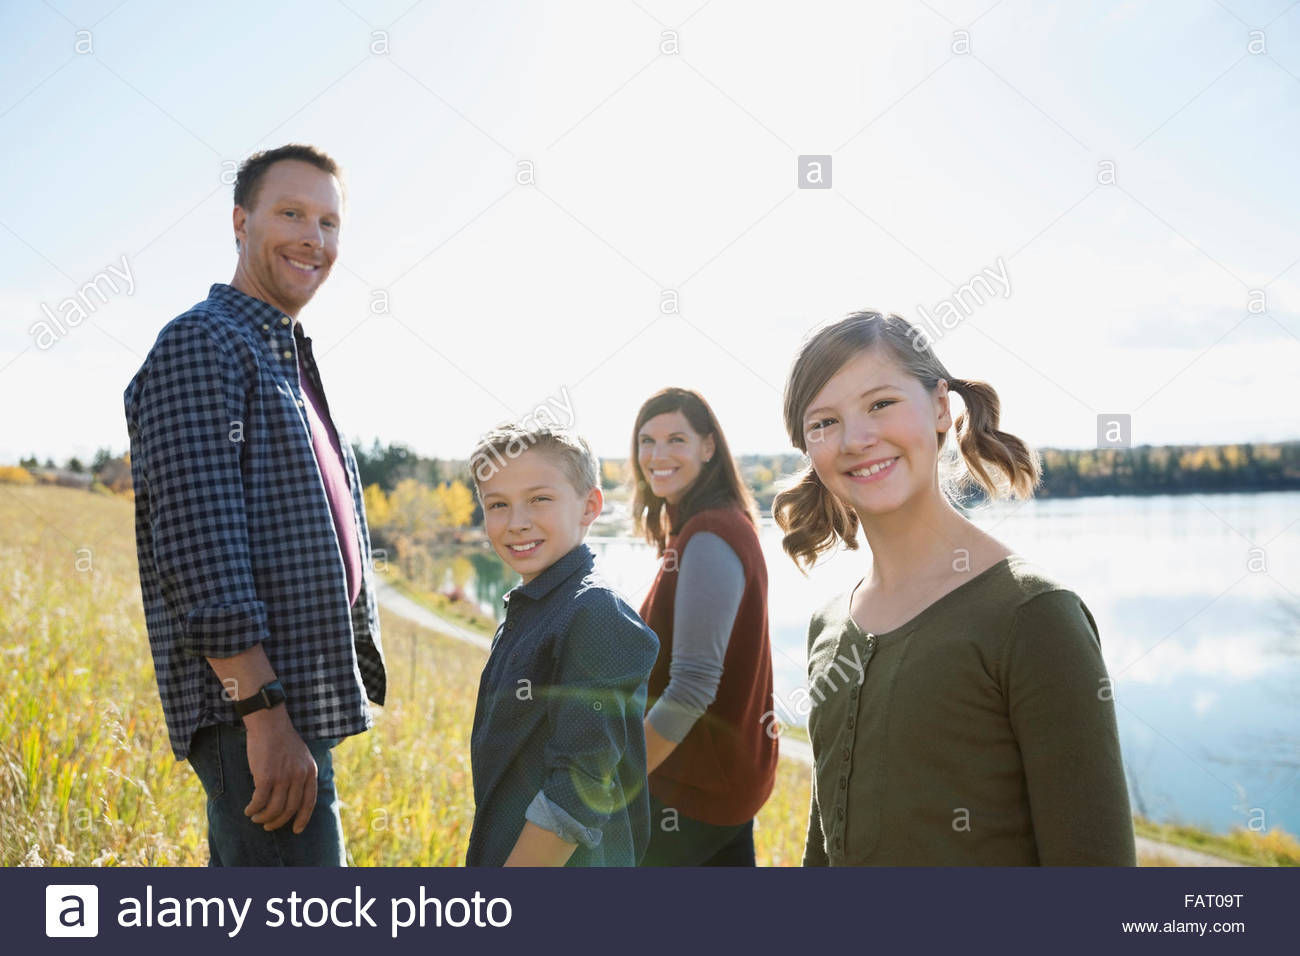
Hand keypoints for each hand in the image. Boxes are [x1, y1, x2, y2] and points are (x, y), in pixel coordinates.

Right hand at [242, 705, 317, 833]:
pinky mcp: (266, 776)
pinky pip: (259, 802)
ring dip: (263, 818)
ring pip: (274, 809)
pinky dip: (253, 809)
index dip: (303, 819)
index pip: (309, 802)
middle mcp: (299, 776)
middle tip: (268, 825)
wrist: (269, 723)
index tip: (295, 830)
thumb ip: (301, 774)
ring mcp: (283, 777)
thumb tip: (294, 797)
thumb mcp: (301, 756)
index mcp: (310, 771)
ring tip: (256, 818)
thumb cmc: (282, 739)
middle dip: (278, 822)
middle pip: (290, 809)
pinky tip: (248, 810)